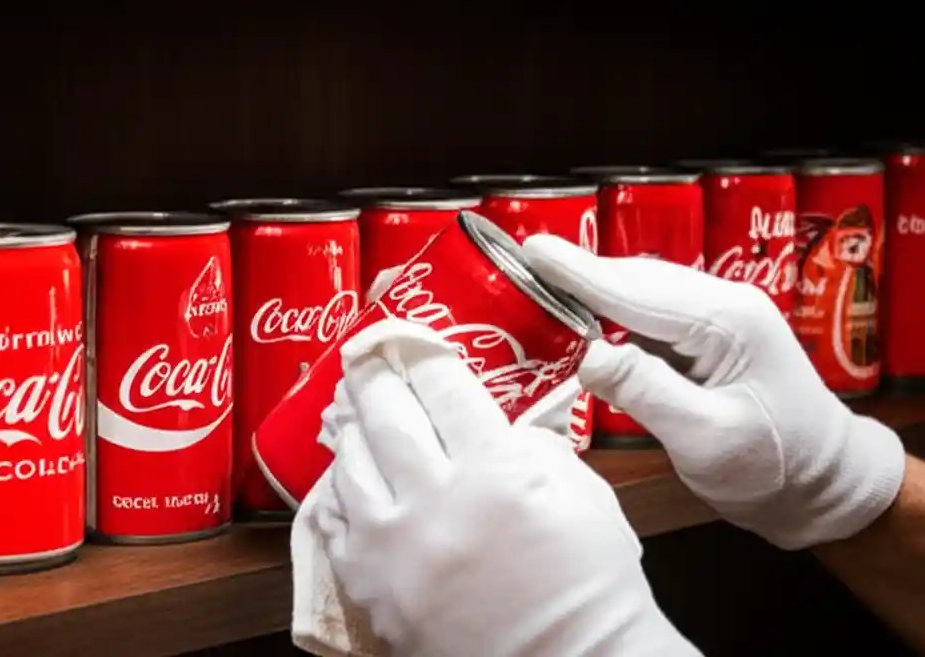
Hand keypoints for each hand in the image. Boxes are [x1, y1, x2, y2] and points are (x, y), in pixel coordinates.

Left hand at [315, 321, 695, 655]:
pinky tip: (341, 480)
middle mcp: (436, 499)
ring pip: (349, 463)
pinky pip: (333, 523)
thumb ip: (535, 447)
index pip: (444, 388)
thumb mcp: (584, 494)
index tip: (412, 340)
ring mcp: (395, 544)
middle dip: (373, 376)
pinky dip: (334, 493)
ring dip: (349, 431)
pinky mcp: (370, 584)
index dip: (425, 355)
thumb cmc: (591, 584)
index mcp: (496, 469)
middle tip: (364, 358)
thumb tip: (496, 423)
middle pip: (387, 414)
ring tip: (351, 416)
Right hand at [521, 235, 905, 549]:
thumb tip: (586, 355)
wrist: (824, 486)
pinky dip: (607, 318)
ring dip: (588, 295)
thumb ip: (646, 392)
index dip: (577, 270)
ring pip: (637, 295)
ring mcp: (716, 319)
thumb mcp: (707, 439)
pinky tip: (576, 327)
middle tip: (513, 274)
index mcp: (726, 321)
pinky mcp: (706, 340)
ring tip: (532, 295)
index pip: (635, 289)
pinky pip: (646, 318)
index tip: (528, 250)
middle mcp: (722, 305)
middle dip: (574, 276)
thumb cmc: (776, 467)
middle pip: (633, 281)